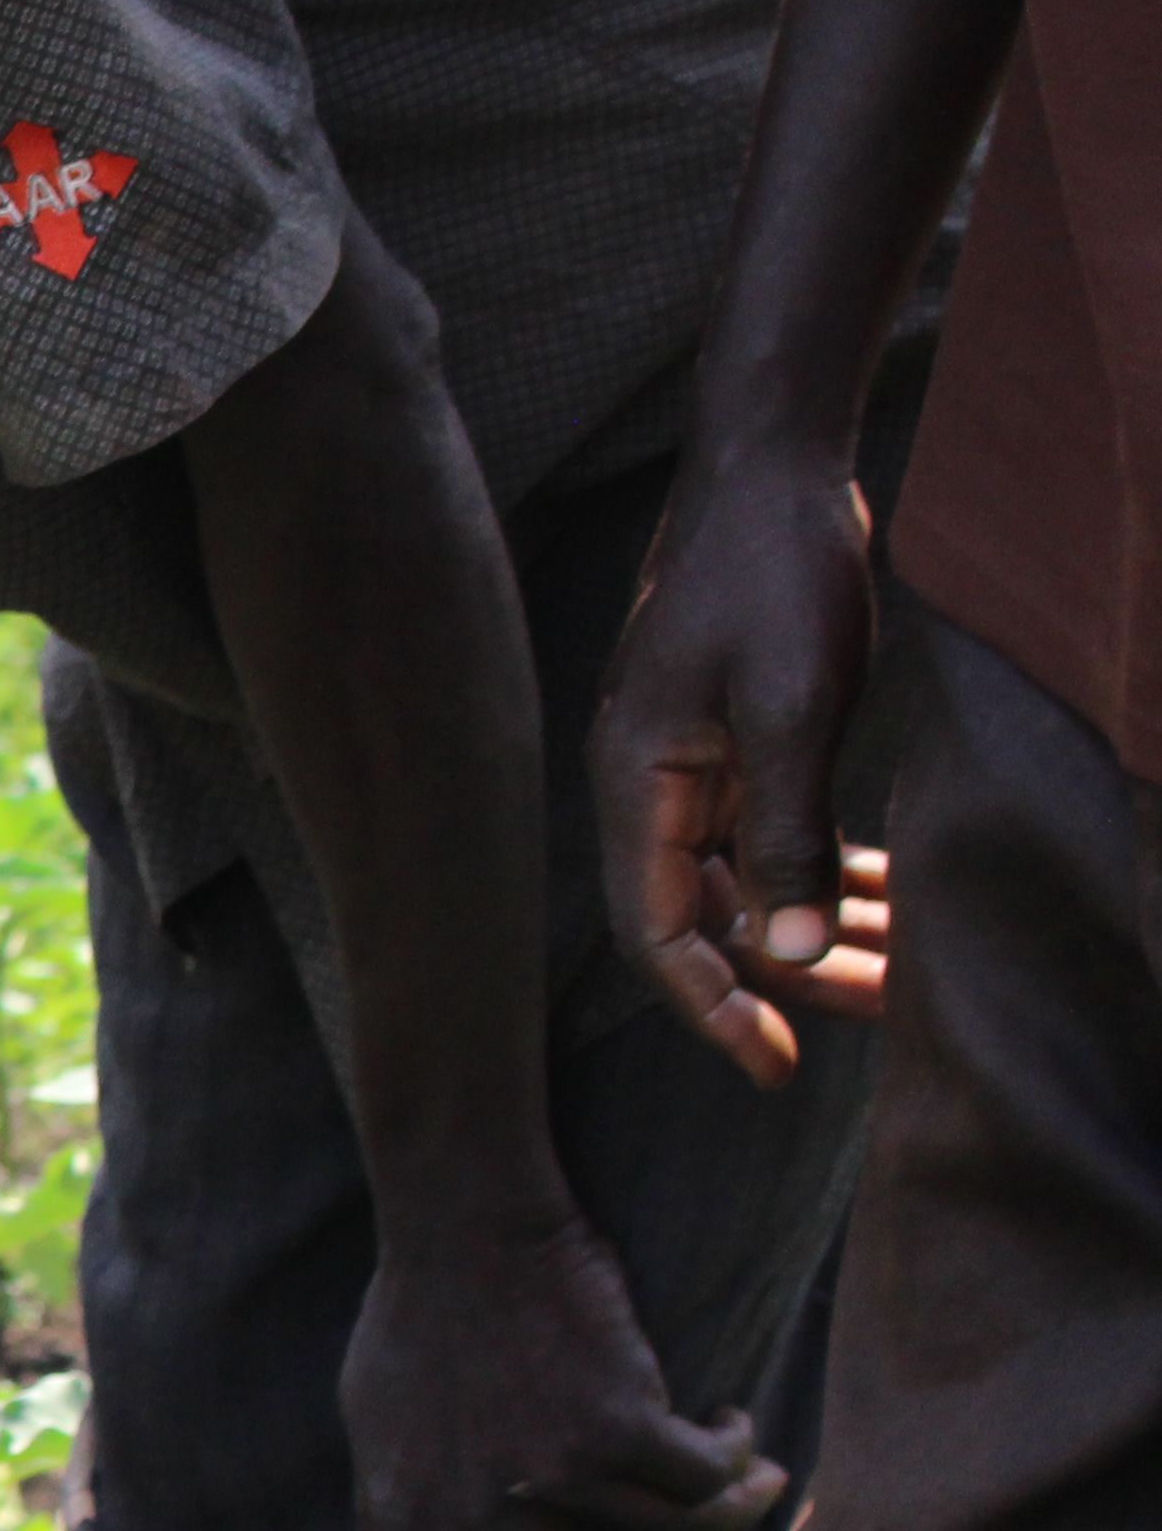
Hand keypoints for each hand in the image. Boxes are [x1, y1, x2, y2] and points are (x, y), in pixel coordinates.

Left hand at [344, 1209, 785, 1530]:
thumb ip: (380, 1510)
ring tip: (757, 1495)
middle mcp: (485, 1511)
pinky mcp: (622, 1422)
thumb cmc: (415, 1325)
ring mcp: (556, 1471)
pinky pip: (704, 1473)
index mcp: (417, 1520)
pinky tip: (739, 1432)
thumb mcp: (371, 1429)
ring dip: (729, 1518)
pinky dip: (733, 1457)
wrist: (463, 1230)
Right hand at [595, 441, 895, 1084]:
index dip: (713, 1007)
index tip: (776, 1066)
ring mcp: (691, 759)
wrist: (777, 464)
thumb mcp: (794, 705)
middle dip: (784, 975)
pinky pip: (771, 828)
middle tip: (871, 1017)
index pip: (660, 932)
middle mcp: (651, 784)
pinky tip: (880, 889)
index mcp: (639, 784)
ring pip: (746, 876)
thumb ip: (788, 829)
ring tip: (892, 969)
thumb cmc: (777, 572)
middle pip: (706, 916)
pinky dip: (820, 867)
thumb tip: (790, 952)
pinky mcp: (735, 733)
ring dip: (811, 923)